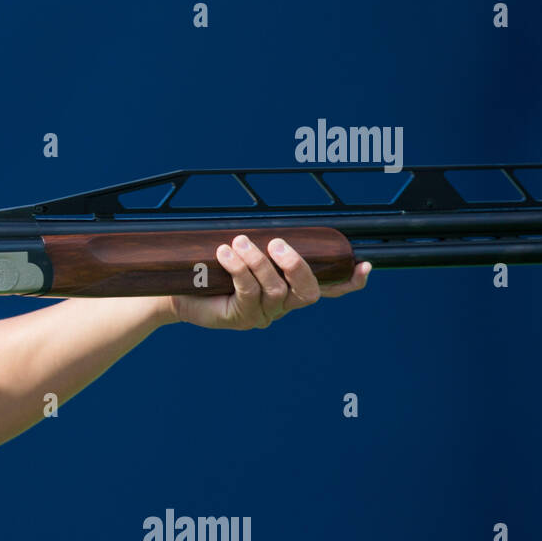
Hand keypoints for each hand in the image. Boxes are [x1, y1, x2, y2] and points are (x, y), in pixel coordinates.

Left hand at [167, 235, 370, 329]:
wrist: (178, 290)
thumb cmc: (212, 269)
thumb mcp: (242, 253)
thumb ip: (262, 243)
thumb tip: (270, 222)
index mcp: (289, 289)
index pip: (326, 288)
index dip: (348, 281)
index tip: (364, 265)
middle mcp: (281, 305)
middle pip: (307, 292)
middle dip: (297, 266)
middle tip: (278, 244)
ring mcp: (262, 314)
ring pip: (274, 289)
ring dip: (258, 262)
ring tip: (239, 242)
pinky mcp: (241, 318)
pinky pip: (248, 293)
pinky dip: (239, 270)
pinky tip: (226, 254)